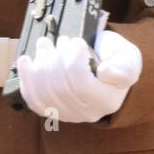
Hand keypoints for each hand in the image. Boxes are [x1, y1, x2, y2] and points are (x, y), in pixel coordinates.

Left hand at [16, 31, 142, 123]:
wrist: (103, 67)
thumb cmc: (115, 60)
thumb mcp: (128, 57)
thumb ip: (123, 66)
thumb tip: (104, 72)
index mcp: (107, 101)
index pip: (82, 85)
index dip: (74, 61)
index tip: (77, 41)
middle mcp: (87, 113)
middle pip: (60, 87)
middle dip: (56, 58)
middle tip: (60, 39)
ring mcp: (67, 114)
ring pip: (44, 92)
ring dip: (41, 63)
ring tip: (45, 44)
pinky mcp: (51, 109)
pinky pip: (33, 100)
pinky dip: (26, 78)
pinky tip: (26, 61)